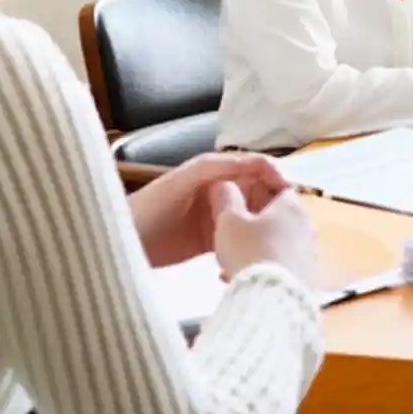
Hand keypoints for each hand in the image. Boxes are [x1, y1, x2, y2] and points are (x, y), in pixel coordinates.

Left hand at [129, 153, 289, 267]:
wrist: (121, 244)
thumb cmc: (147, 208)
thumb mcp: (182, 180)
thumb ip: (214, 167)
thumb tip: (254, 161)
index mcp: (213, 171)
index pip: (253, 166)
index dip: (273, 174)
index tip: (290, 191)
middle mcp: (218, 191)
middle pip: (257, 190)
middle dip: (275, 200)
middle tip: (290, 219)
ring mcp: (215, 217)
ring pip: (251, 215)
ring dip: (265, 223)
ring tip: (280, 236)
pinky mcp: (210, 242)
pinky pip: (239, 238)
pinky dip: (249, 242)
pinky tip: (257, 252)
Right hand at [209, 183, 316, 284]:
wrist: (272, 300)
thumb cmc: (250, 253)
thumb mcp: (229, 221)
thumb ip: (226, 199)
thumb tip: (225, 185)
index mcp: (292, 206)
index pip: (279, 189)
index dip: (257, 193)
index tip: (239, 204)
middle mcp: (307, 226)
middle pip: (278, 219)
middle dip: (254, 227)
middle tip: (231, 238)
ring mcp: (310, 253)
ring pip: (278, 244)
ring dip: (256, 250)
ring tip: (230, 265)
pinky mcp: (308, 277)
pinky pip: (282, 266)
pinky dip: (264, 269)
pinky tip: (242, 280)